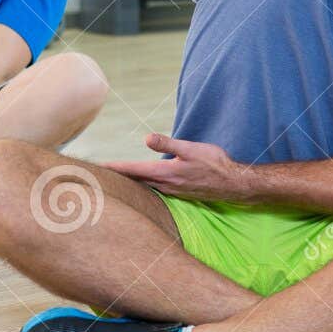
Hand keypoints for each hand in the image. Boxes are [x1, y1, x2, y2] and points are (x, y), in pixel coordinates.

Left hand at [105, 134, 251, 202]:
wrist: (233, 183)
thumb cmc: (215, 163)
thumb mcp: (191, 148)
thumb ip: (168, 143)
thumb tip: (146, 138)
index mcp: (165, 172)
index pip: (133, 170)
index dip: (115, 168)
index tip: (99, 168)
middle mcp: (165, 185)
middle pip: (135, 181)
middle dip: (118, 177)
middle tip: (100, 174)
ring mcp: (172, 191)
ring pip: (144, 187)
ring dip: (129, 183)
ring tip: (115, 179)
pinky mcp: (178, 193)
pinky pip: (154, 190)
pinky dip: (143, 186)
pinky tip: (141, 184)